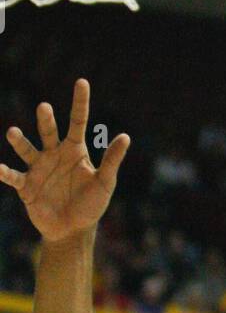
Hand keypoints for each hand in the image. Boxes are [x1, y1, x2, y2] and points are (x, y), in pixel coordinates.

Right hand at [0, 79, 129, 241]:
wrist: (72, 230)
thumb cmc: (90, 205)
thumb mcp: (105, 184)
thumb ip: (112, 161)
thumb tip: (126, 137)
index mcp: (74, 150)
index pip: (77, 121)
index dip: (80, 102)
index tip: (82, 82)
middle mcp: (54, 154)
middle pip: (49, 131)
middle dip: (46, 120)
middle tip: (45, 108)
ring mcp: (38, 168)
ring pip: (26, 149)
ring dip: (19, 141)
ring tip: (14, 133)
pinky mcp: (26, 185)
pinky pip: (13, 176)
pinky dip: (4, 172)